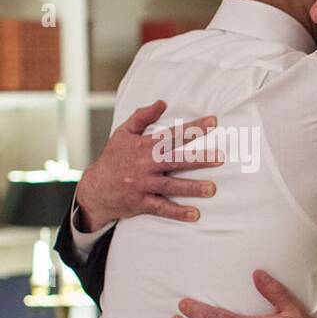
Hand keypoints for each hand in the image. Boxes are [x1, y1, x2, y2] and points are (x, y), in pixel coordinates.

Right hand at [76, 100, 220, 229]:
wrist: (94, 188)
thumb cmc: (114, 158)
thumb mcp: (123, 133)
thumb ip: (142, 116)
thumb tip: (162, 102)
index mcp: (144, 146)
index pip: (172, 135)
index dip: (193, 128)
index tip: (213, 122)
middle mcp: (145, 165)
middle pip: (175, 160)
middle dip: (198, 159)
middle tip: (220, 157)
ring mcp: (143, 184)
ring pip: (170, 186)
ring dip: (192, 188)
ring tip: (212, 189)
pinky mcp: (141, 202)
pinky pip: (161, 208)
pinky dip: (177, 212)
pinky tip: (195, 215)